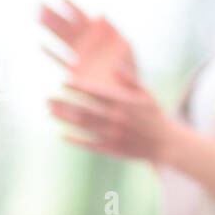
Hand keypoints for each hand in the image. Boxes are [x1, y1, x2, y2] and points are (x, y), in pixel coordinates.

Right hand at [38, 0, 137, 83]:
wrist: (127, 92)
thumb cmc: (129, 67)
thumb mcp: (123, 47)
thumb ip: (111, 32)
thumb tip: (100, 14)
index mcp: (100, 35)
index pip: (83, 18)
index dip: (72, 7)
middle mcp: (87, 43)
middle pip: (68, 26)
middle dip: (54, 15)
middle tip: (40, 4)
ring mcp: (79, 57)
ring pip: (62, 39)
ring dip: (50, 28)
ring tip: (38, 15)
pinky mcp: (75, 72)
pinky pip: (61, 59)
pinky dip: (51, 53)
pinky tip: (41, 44)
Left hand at [47, 67, 171, 161]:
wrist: (166, 143)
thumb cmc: (155, 115)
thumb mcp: (147, 94)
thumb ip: (130, 80)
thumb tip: (114, 65)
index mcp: (124, 102)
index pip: (96, 92)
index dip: (78, 87)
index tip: (63, 82)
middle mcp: (116, 118)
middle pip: (84, 110)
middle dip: (63, 104)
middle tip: (47, 99)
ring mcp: (112, 134)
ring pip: (83, 126)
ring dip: (64, 119)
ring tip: (50, 112)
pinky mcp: (112, 149)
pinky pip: (89, 143)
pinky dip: (75, 139)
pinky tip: (62, 134)